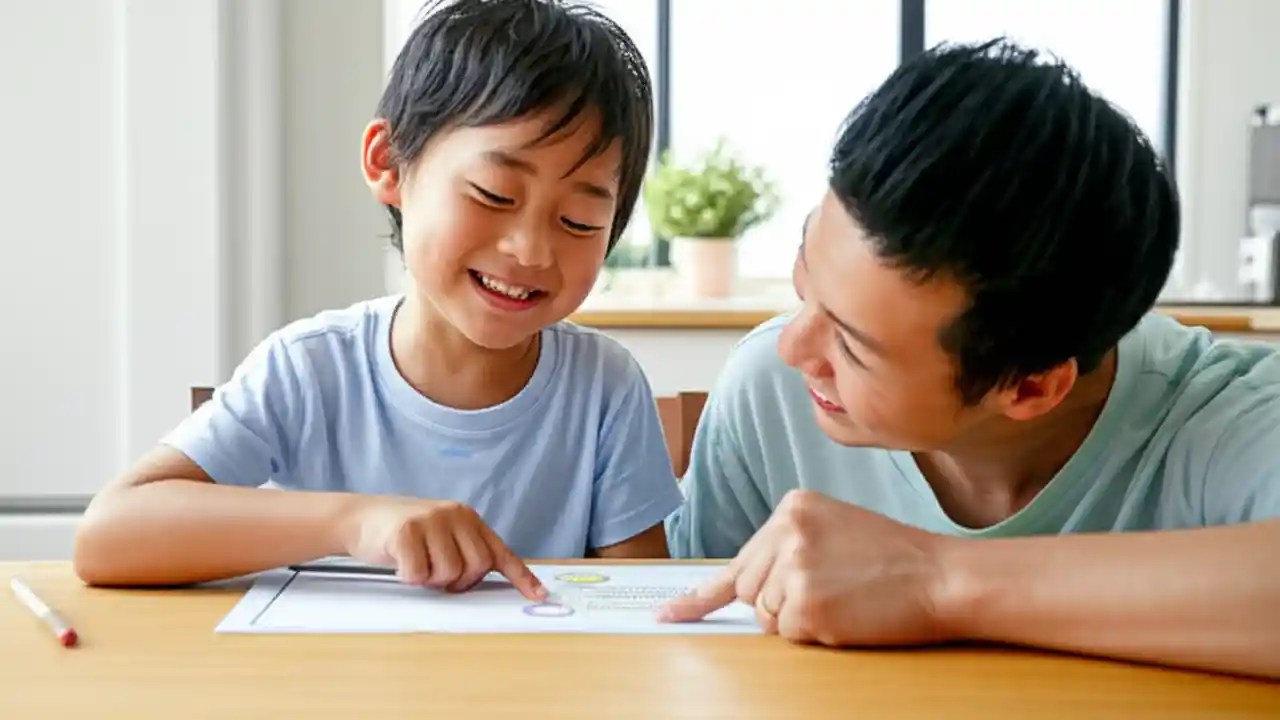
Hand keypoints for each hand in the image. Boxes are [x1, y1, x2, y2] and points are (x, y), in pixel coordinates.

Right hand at [339, 496, 546, 601]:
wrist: (361, 517)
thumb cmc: (404, 534)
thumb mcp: (441, 534)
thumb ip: (464, 549)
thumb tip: (484, 578)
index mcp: (468, 518)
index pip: (500, 552)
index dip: (521, 576)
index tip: (538, 595)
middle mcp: (455, 515)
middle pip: (476, 567)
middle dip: (458, 582)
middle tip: (437, 577)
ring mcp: (431, 520)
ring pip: (449, 573)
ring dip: (431, 580)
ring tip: (416, 564)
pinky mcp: (406, 531)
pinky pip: (418, 574)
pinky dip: (408, 577)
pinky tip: (399, 562)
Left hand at [658, 489, 955, 645]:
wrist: (941, 576)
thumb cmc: (895, 558)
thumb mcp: (834, 530)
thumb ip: (787, 548)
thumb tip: (738, 587)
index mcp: (792, 508)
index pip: (739, 560)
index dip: (703, 595)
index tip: (667, 614)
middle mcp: (786, 532)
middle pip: (747, 589)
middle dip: (777, 603)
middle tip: (829, 594)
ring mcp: (794, 568)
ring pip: (766, 615)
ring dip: (798, 619)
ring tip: (845, 597)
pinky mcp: (806, 603)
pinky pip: (789, 634)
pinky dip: (815, 634)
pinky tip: (848, 613)